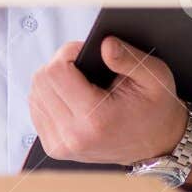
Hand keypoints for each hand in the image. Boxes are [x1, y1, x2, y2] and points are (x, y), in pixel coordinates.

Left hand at [27, 36, 191, 166]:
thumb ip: (129, 58)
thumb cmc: (155, 109)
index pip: (55, 71)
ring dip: (53, 81)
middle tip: (82, 66)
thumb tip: (104, 44)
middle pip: (41, 80)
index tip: (84, 52)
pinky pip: (37, 109)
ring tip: (79, 83)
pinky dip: (49, 97)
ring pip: (35, 94)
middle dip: (59, 65)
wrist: (156, 145)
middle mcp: (73, 135)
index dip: (67, 53)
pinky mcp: (54, 147)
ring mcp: (61, 145)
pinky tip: (70, 96)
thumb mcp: (154, 77)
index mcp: (95, 119)